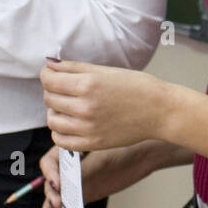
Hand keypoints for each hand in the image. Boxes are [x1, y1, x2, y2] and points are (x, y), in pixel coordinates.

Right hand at [39, 142, 157, 207]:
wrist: (145, 152)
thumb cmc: (126, 147)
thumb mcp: (102, 159)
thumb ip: (82, 172)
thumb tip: (64, 185)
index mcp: (70, 148)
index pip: (49, 161)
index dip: (50, 173)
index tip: (58, 182)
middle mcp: (71, 164)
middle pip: (51, 179)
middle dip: (51, 190)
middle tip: (58, 200)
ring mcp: (78, 180)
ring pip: (57, 193)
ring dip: (51, 202)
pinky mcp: (86, 192)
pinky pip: (68, 202)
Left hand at [41, 59, 170, 151]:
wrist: (160, 111)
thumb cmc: (138, 86)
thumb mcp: (107, 71)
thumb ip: (75, 68)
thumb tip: (49, 64)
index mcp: (88, 85)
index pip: (50, 80)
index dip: (46, 74)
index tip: (50, 73)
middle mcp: (84, 108)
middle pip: (49, 98)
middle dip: (53, 90)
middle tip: (67, 88)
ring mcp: (87, 128)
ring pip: (52, 120)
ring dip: (56, 111)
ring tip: (70, 106)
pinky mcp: (92, 143)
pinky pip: (60, 140)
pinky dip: (60, 131)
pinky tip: (71, 122)